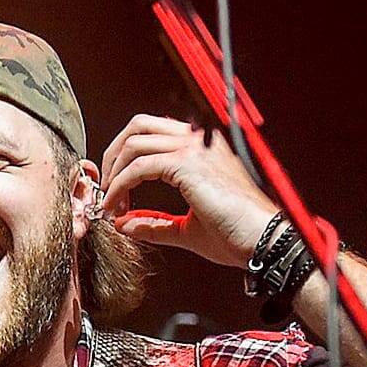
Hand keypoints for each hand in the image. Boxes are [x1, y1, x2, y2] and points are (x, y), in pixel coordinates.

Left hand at [100, 114, 277, 267]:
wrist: (261, 240)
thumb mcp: (187, 229)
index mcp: (202, 148)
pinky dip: (120, 186)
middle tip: (105, 189)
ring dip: (113, 172)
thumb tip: (125, 223)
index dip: (126, 159)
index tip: (116, 191)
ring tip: (109, 202)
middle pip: (138, 127)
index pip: (153, 134)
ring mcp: (193, 148)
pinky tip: (115, 207)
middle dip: (113, 156)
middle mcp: (198, 140)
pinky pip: (139, 166)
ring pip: (134, 142)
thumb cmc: (237, 235)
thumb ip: (155, 223)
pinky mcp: (186, 164)